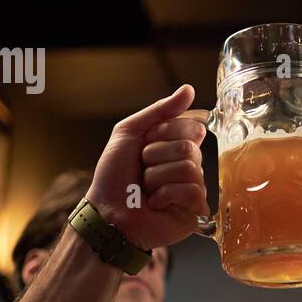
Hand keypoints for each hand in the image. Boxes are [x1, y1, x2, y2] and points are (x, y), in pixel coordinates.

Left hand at [85, 84, 209, 249]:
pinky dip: (167, 195)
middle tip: (142, 171)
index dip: (164, 134)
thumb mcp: (129, 133)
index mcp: (175, 146)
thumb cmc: (114, 176)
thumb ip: (160, 110)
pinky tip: (156, 204)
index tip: (144, 146)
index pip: (192, 127)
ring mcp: (193, 188)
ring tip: (146, 191)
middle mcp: (188, 165)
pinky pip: (193, 191)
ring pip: (189, 169)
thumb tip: (189, 89)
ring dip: (157, 179)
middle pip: (189, 148)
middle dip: (156, 158)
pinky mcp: (195, 210)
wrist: (107, 211)